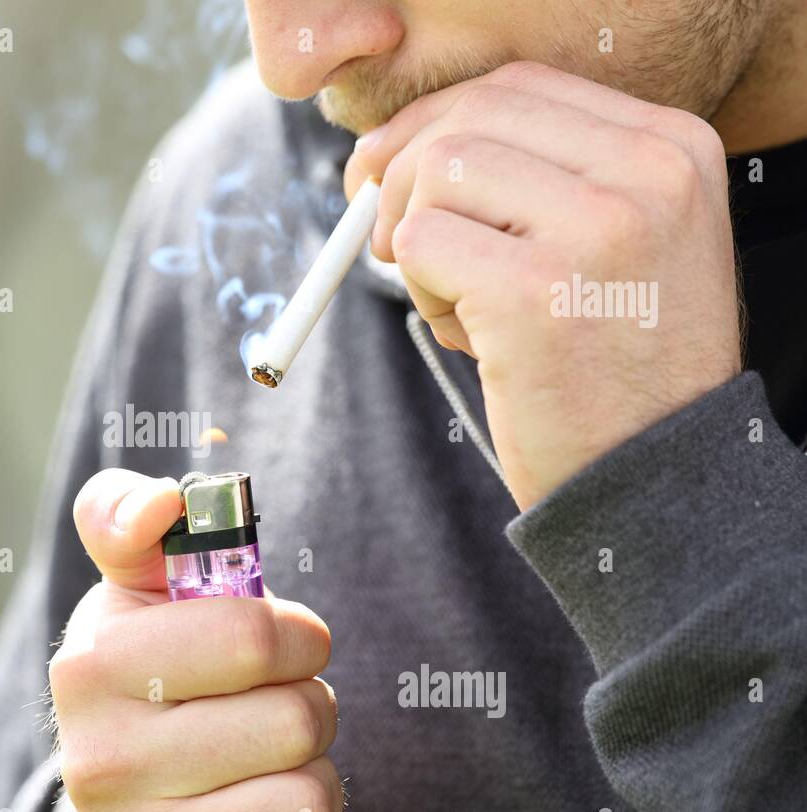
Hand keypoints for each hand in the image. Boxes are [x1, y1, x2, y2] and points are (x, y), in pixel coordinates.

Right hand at [49, 468, 356, 811]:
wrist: (124, 784)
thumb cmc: (151, 662)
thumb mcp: (131, 585)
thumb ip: (130, 519)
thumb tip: (163, 504)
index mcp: (92, 668)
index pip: (255, 638)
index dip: (295, 633)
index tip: (278, 641)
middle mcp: (102, 764)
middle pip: (296, 720)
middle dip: (307, 702)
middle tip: (268, 705)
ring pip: (312, 801)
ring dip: (313, 773)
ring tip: (265, 761)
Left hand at [344, 61, 742, 509]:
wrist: (653, 481)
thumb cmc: (610, 366)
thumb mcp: (610, 247)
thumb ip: (530, 181)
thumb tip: (390, 150)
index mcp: (671, 146)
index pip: (517, 88)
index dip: (433, 124)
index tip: (388, 172)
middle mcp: (647, 170)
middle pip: (469, 117)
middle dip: (401, 174)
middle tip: (383, 240)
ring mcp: (596, 227)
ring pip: (438, 173)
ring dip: (418, 243)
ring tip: (461, 309)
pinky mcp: (534, 291)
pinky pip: (420, 243)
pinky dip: (420, 290)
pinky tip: (470, 338)